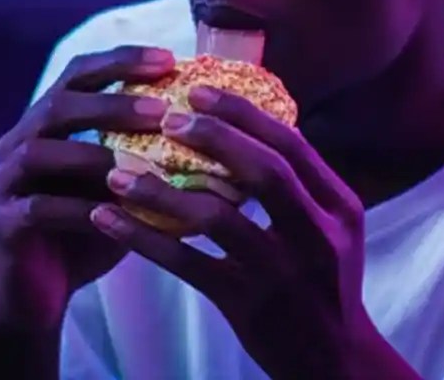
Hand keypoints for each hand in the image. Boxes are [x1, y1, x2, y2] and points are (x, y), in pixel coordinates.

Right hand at [0, 46, 174, 324]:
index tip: (169, 59)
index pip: (76, 74)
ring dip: (94, 154)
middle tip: (161, 107)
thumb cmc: (87, 234)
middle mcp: (16, 143)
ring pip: (41, 153)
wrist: (38, 295)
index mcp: (43, 124)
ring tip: (144, 161)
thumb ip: (149, 158)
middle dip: (111, 103)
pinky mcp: (2, 222)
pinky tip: (119, 213)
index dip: (120, 62)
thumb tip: (220, 135)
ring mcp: (3, 182)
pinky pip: (40, 208)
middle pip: (57, 105)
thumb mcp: (122, 189)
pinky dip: (81, 209)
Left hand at [90, 85, 416, 378]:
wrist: (335, 364)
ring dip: (162, 190)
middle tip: (164, 119)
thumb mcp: (330, 229)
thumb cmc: (322, 283)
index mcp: (338, 207)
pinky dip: (143, 237)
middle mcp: (317, 237)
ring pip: (218, 218)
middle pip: (264, 172)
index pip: (292, 145)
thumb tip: (244, 120)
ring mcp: (282, 274)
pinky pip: (186, 263)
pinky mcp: (247, 306)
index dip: (243, 114)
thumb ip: (297, 181)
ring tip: (116, 170)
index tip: (198, 91)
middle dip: (213, 138)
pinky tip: (105, 218)